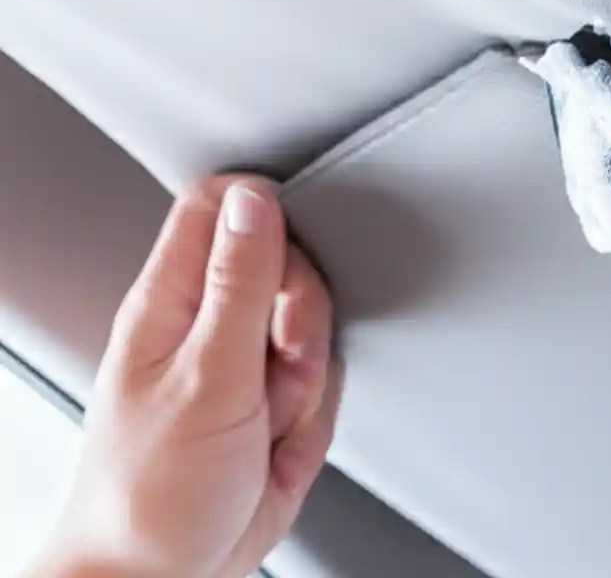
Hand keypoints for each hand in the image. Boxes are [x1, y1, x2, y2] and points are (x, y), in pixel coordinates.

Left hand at [27, 176, 342, 577]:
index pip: (221, 205)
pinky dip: (315, 421)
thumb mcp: (206, 376)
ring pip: (318, 333)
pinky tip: (274, 445)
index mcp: (172, 300)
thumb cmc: (152, 492)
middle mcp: (210, 326)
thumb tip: (255, 202)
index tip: (287, 263)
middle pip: (291, 269)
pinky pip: (328, 388)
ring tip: (265, 420)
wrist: (163, 575)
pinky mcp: (276, 408)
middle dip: (303, 320)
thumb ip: (238, 283)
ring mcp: (246, 368)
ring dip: (309, 381)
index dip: (268, 214)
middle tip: (278, 361)